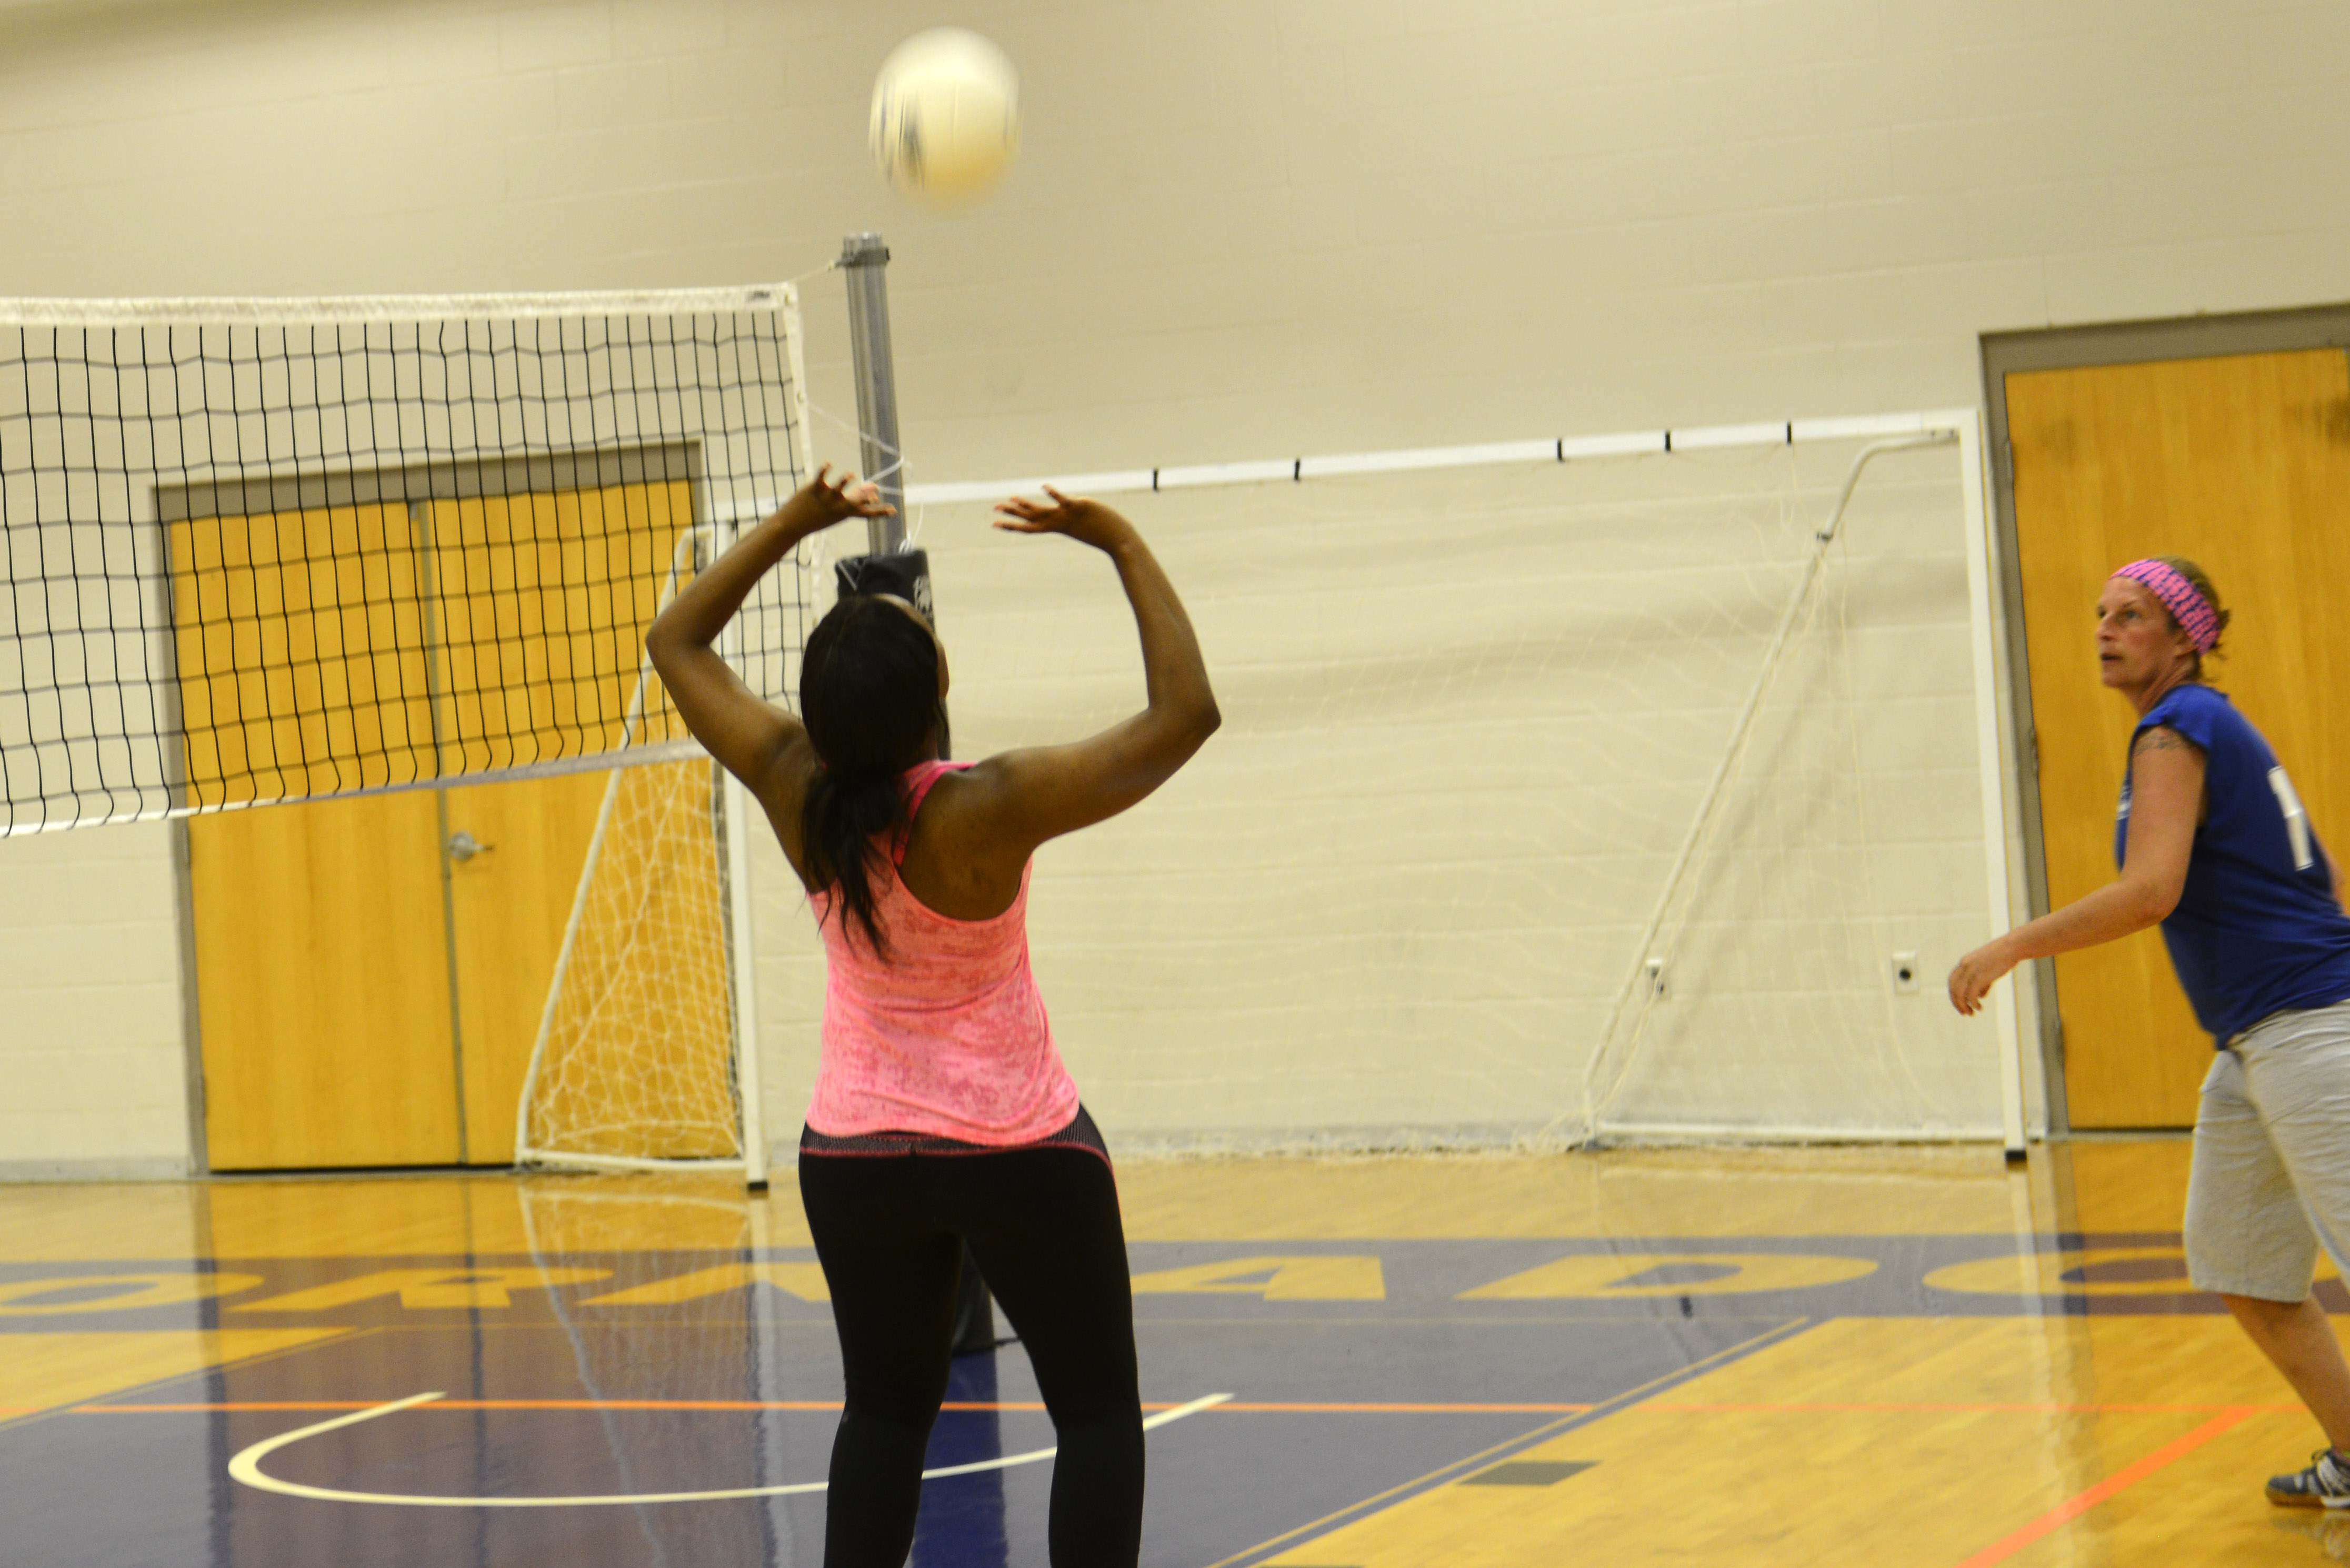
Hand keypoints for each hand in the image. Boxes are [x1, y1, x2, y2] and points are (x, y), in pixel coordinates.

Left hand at [778, 464, 892, 530]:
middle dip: (864, 495)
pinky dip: (824, 470)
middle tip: (874, 489)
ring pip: (837, 489)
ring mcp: (826, 498)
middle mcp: (837, 507)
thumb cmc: (819, 516)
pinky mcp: (814, 489)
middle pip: (854, 502)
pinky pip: (820, 478)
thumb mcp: (838, 510)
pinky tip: (829, 463)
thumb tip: (872, 488)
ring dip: (843, 482)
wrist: (792, 525)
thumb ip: (855, 498)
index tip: (893, 510)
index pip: (866, 514)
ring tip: (851, 475)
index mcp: (845, 514)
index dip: (880, 512)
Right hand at [992, 485, 1134, 550]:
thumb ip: (1074, 522)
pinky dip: (1054, 494)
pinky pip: (1063, 500)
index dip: (1012, 526)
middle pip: (1030, 518)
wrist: (1120, 541)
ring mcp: (1068, 515)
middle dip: (1011, 513)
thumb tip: (1068, 519)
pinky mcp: (1080, 506)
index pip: (1031, 528)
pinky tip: (1044, 486)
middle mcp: (1060, 523)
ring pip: (1042, 511)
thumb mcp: (1083, 527)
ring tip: (1011, 498)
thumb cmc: (1104, 534)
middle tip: (994, 508)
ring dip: (1025, 504)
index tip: (995, 524)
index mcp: (1059, 528)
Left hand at [1948, 937, 2017, 1015]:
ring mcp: (1970, 971)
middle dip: (1956, 1002)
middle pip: (1953, 988)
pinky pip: (1971, 995)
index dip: (1954, 993)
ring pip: (1959, 993)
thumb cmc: (2004, 956)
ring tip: (1970, 1014)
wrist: (2012, 947)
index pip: (1952, 980)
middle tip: (1964, 1013)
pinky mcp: (1979, 976)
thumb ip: (1982, 982)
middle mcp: (1964, 966)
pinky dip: (1973, 1003)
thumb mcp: (1989, 968)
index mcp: (1964, 962)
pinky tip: (1979, 1008)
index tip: (1959, 1003)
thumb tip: (1980, 996)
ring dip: (1963, 1006)